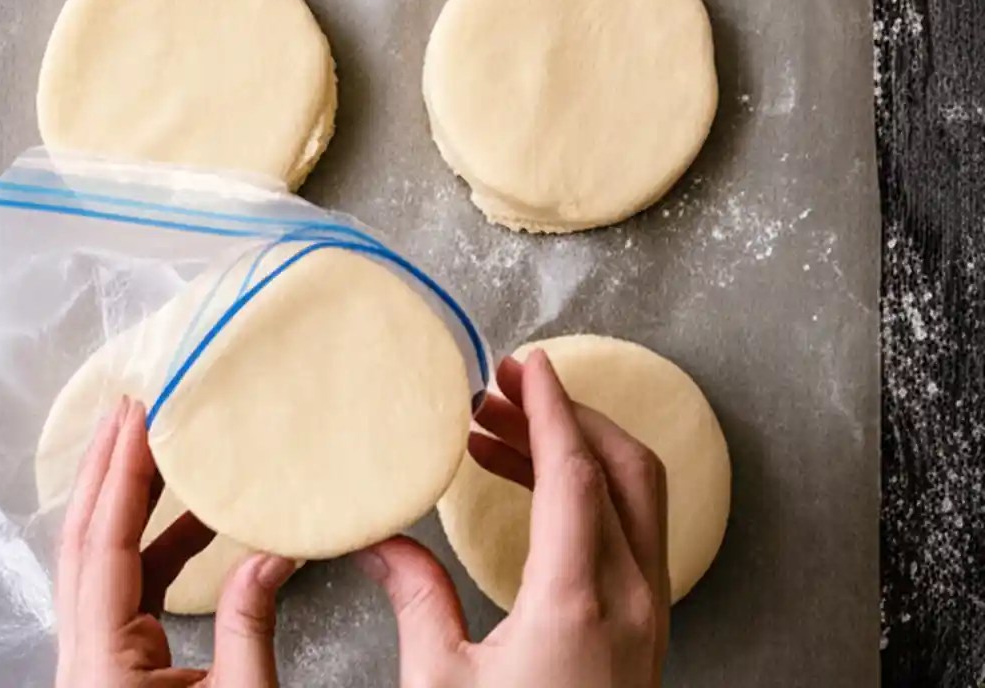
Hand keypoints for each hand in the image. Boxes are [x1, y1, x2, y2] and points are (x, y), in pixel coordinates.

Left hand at [55, 397, 296, 687]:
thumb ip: (249, 624)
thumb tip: (274, 552)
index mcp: (102, 662)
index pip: (106, 547)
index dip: (124, 475)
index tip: (140, 417)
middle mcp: (83, 655)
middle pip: (84, 544)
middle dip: (107, 470)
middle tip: (130, 410)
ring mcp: (93, 658)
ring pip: (99, 563)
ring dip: (128, 503)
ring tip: (160, 449)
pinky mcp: (114, 664)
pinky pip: (124, 588)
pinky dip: (154, 546)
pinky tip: (193, 521)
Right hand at [354, 351, 668, 687]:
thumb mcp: (441, 680)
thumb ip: (412, 597)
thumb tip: (374, 541)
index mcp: (578, 603)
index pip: (575, 473)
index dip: (550, 407)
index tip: (524, 364)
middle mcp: (630, 599)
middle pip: (622, 468)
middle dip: (565, 414)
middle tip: (504, 388)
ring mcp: (647, 613)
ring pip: (633, 496)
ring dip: (574, 450)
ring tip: (499, 432)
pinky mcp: (644, 626)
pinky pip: (630, 531)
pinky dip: (586, 493)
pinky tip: (530, 489)